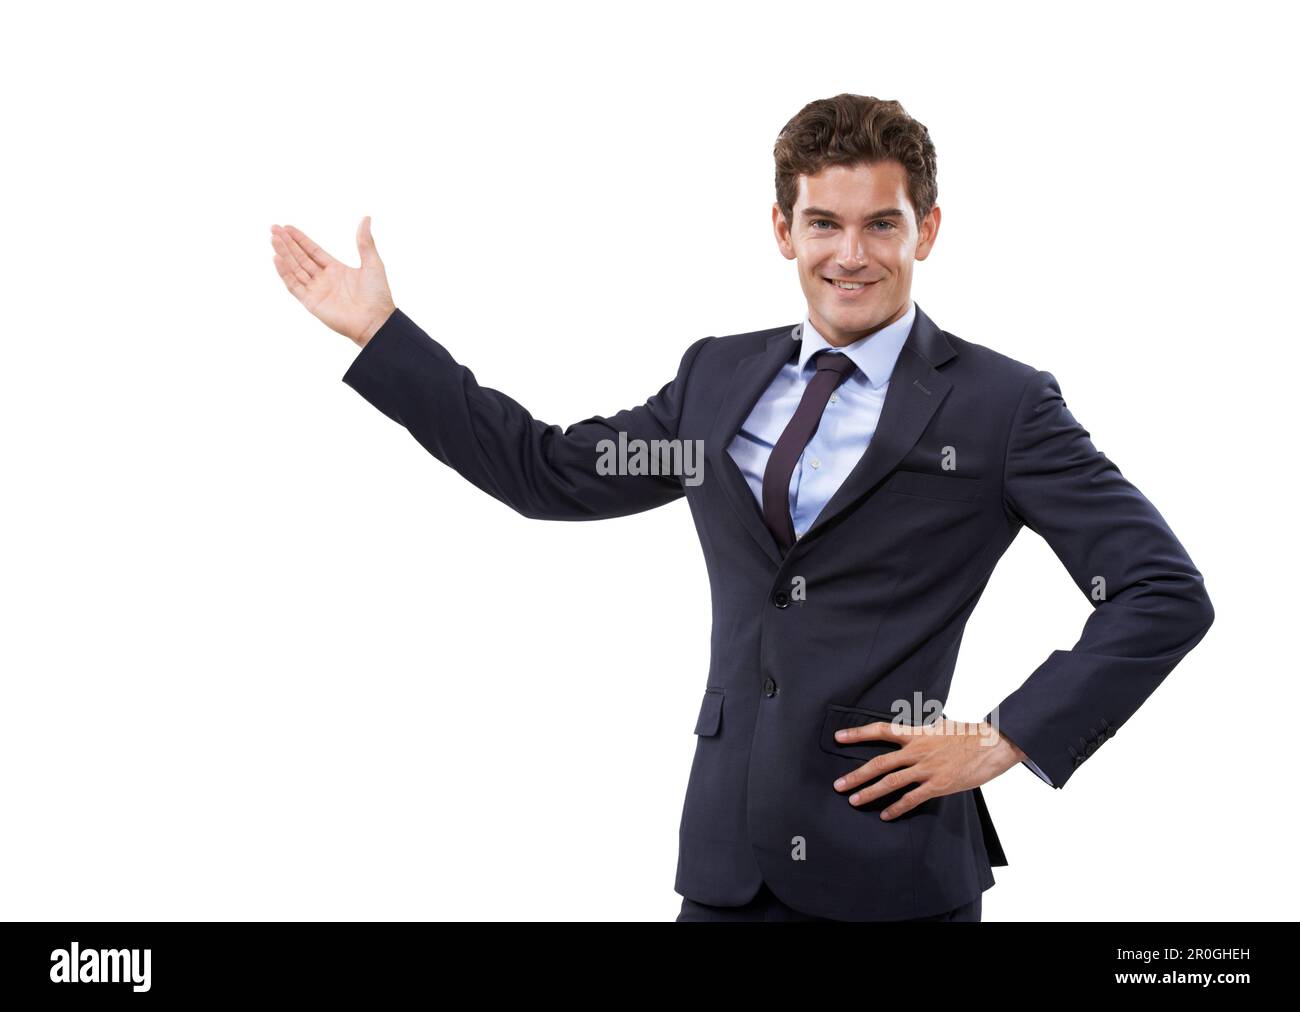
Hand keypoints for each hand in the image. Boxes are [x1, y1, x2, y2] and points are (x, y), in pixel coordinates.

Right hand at [270, 217, 396, 347]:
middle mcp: (324, 279)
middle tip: (274, 228)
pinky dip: (285, 273)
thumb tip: (366, 218)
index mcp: (336, 269)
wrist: (376, 320)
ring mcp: (317, 291)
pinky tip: (277, 258)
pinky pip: (294, 286)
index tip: (287, 227)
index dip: (300, 239)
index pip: (313, 251)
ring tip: (273, 239)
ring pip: (295, 269)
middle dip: (287, 243)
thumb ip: (365, 242)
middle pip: (301, 258)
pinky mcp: (311, 303)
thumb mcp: (373, 263)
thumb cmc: (378, 295)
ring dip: (284, 254)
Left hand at [831, 718, 1025, 819]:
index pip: (881, 730)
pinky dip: (896, 807)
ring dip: (870, 792)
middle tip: (838, 785)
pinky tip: (885, 815)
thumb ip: (922, 735)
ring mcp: (927, 768)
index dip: (858, 734)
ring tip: (854, 801)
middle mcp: (917, 750)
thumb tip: (910, 739)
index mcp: (917, 733)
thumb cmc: (969, 735)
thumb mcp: (940, 728)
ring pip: (891, 782)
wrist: (992, 744)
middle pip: (879, 763)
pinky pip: (912, 799)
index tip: (838, 737)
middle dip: (856, 775)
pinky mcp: (938, 785)